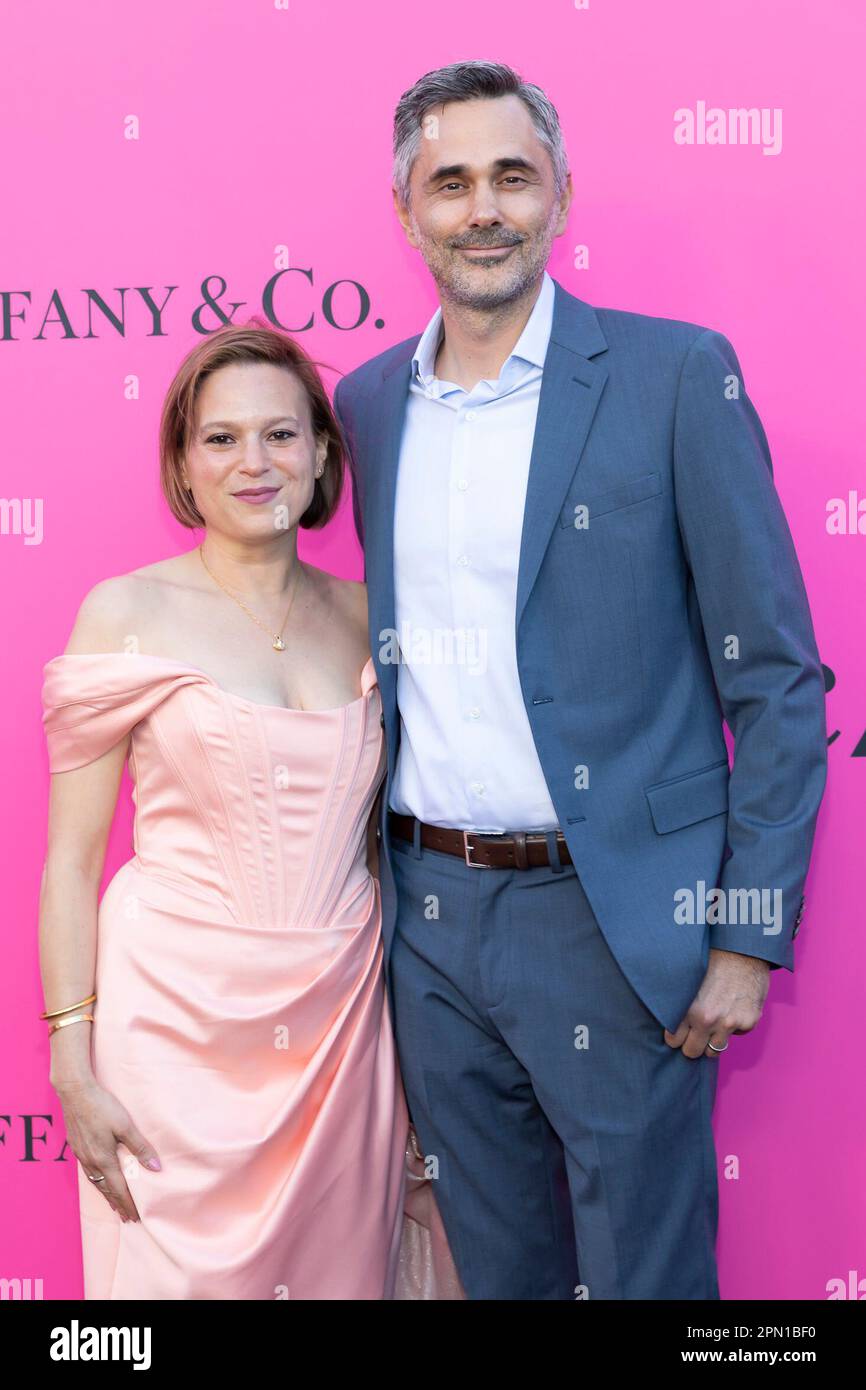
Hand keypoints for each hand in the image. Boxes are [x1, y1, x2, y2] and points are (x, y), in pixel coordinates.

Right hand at [54, 1076, 160, 1220]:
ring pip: (95, 1183)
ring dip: (106, 1195)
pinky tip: (98, 1180)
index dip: (129, 1204)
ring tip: (114, 1204)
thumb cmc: (102, 1107)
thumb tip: (156, 1167)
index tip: (136, 1217)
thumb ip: (140, 1147)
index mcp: (104, 1159)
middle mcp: (91, 1162)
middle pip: (106, 1190)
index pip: (119, 1189)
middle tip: (127, 1218)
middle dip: (118, 1204)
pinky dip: (96, 1182)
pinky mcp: (76, 1147)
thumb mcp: (125, 1126)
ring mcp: (81, 1155)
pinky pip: (88, 1172)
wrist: (75, 1093)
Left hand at [664, 948, 769, 1058]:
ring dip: (712, 1040)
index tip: (678, 1031)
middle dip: (691, 1044)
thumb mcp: (688, 979)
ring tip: (712, 1025)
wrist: (743, 949)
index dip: (675, 1036)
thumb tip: (667, 1018)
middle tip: (693, 1033)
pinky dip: (734, 1027)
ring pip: (714, 1051)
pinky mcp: (749, 1022)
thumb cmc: (712, 959)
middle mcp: (708, 1020)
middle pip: (691, 1052)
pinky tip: (732, 1008)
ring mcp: (730, 1023)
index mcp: (689, 1008)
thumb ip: (680, 1002)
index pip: (673, 1040)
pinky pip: (736, 1036)